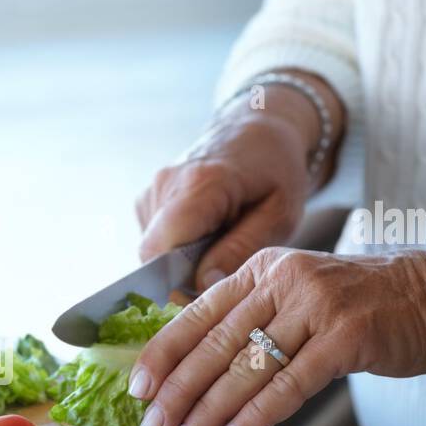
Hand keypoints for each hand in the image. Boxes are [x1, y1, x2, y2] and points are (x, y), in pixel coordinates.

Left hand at [125, 244, 425, 425]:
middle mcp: (284, 281)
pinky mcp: (347, 336)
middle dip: (178, 392)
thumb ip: (252, 319)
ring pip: (248, 367)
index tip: (137, 390)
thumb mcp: (297, 295)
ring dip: (210, 411)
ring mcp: (316, 306)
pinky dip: (257, 416)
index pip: (197, 315)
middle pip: (216, 345)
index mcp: (262, 270)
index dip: (163, 355)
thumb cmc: (361, 305)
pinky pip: (290, 384)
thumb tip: (194, 370)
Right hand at [135, 87, 317, 289]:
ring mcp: (151, 189)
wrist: (257, 129)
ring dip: (181, 260)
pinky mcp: (146, 198)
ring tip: (217, 244)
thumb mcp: (279, 216)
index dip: (177, 282)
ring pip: (152, 249)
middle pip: (154, 254)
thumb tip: (202, 286)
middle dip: (181, 274)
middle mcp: (166, 184)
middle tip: (219, 273)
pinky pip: (153, 238)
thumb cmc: (276, 172)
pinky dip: (176, 247)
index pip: (164, 248)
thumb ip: (240, 250)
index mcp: (201, 184)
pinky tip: (204, 233)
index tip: (203, 295)